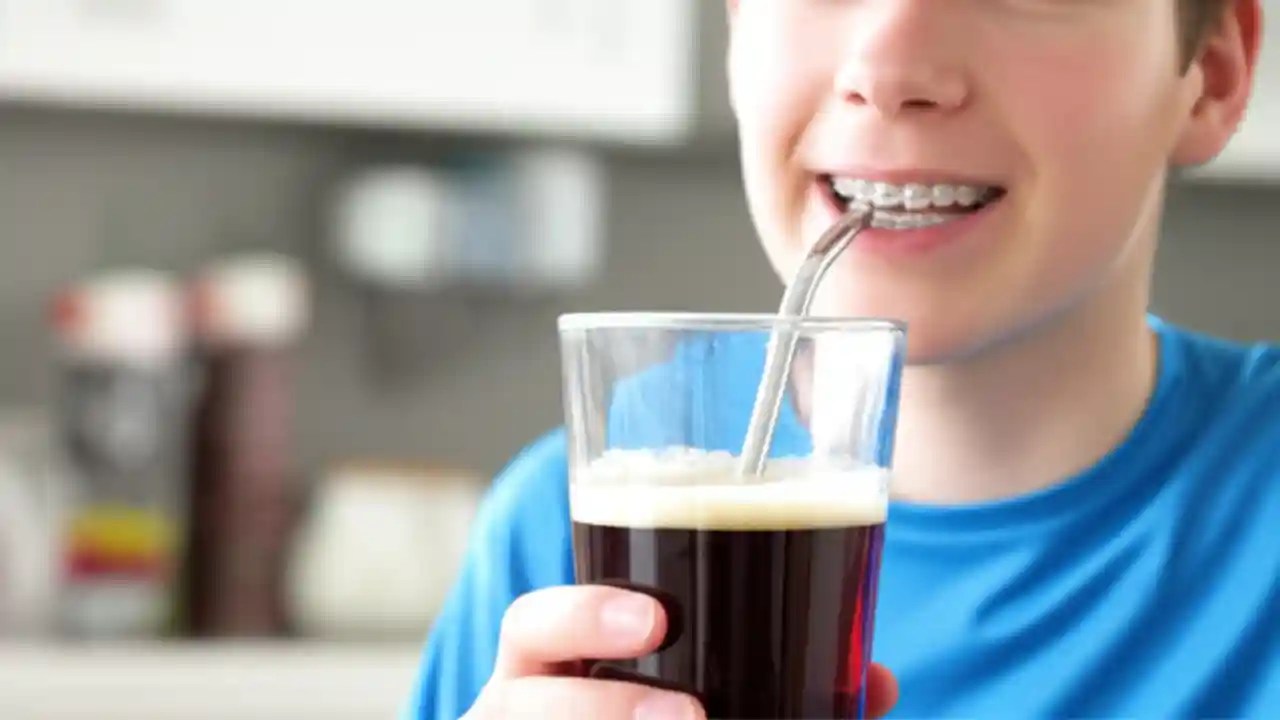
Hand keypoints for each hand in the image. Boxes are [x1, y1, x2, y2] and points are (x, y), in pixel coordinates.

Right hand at [465, 585, 898, 718]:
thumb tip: (874, 680)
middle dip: (595, 705)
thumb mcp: (686, 701)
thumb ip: (779, 693)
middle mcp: (520, 716)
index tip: (656, 622)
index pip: (535, 627)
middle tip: (688, 716)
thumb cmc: (647, 714)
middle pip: (515, 703)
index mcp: (553, 674)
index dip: (579, 616)